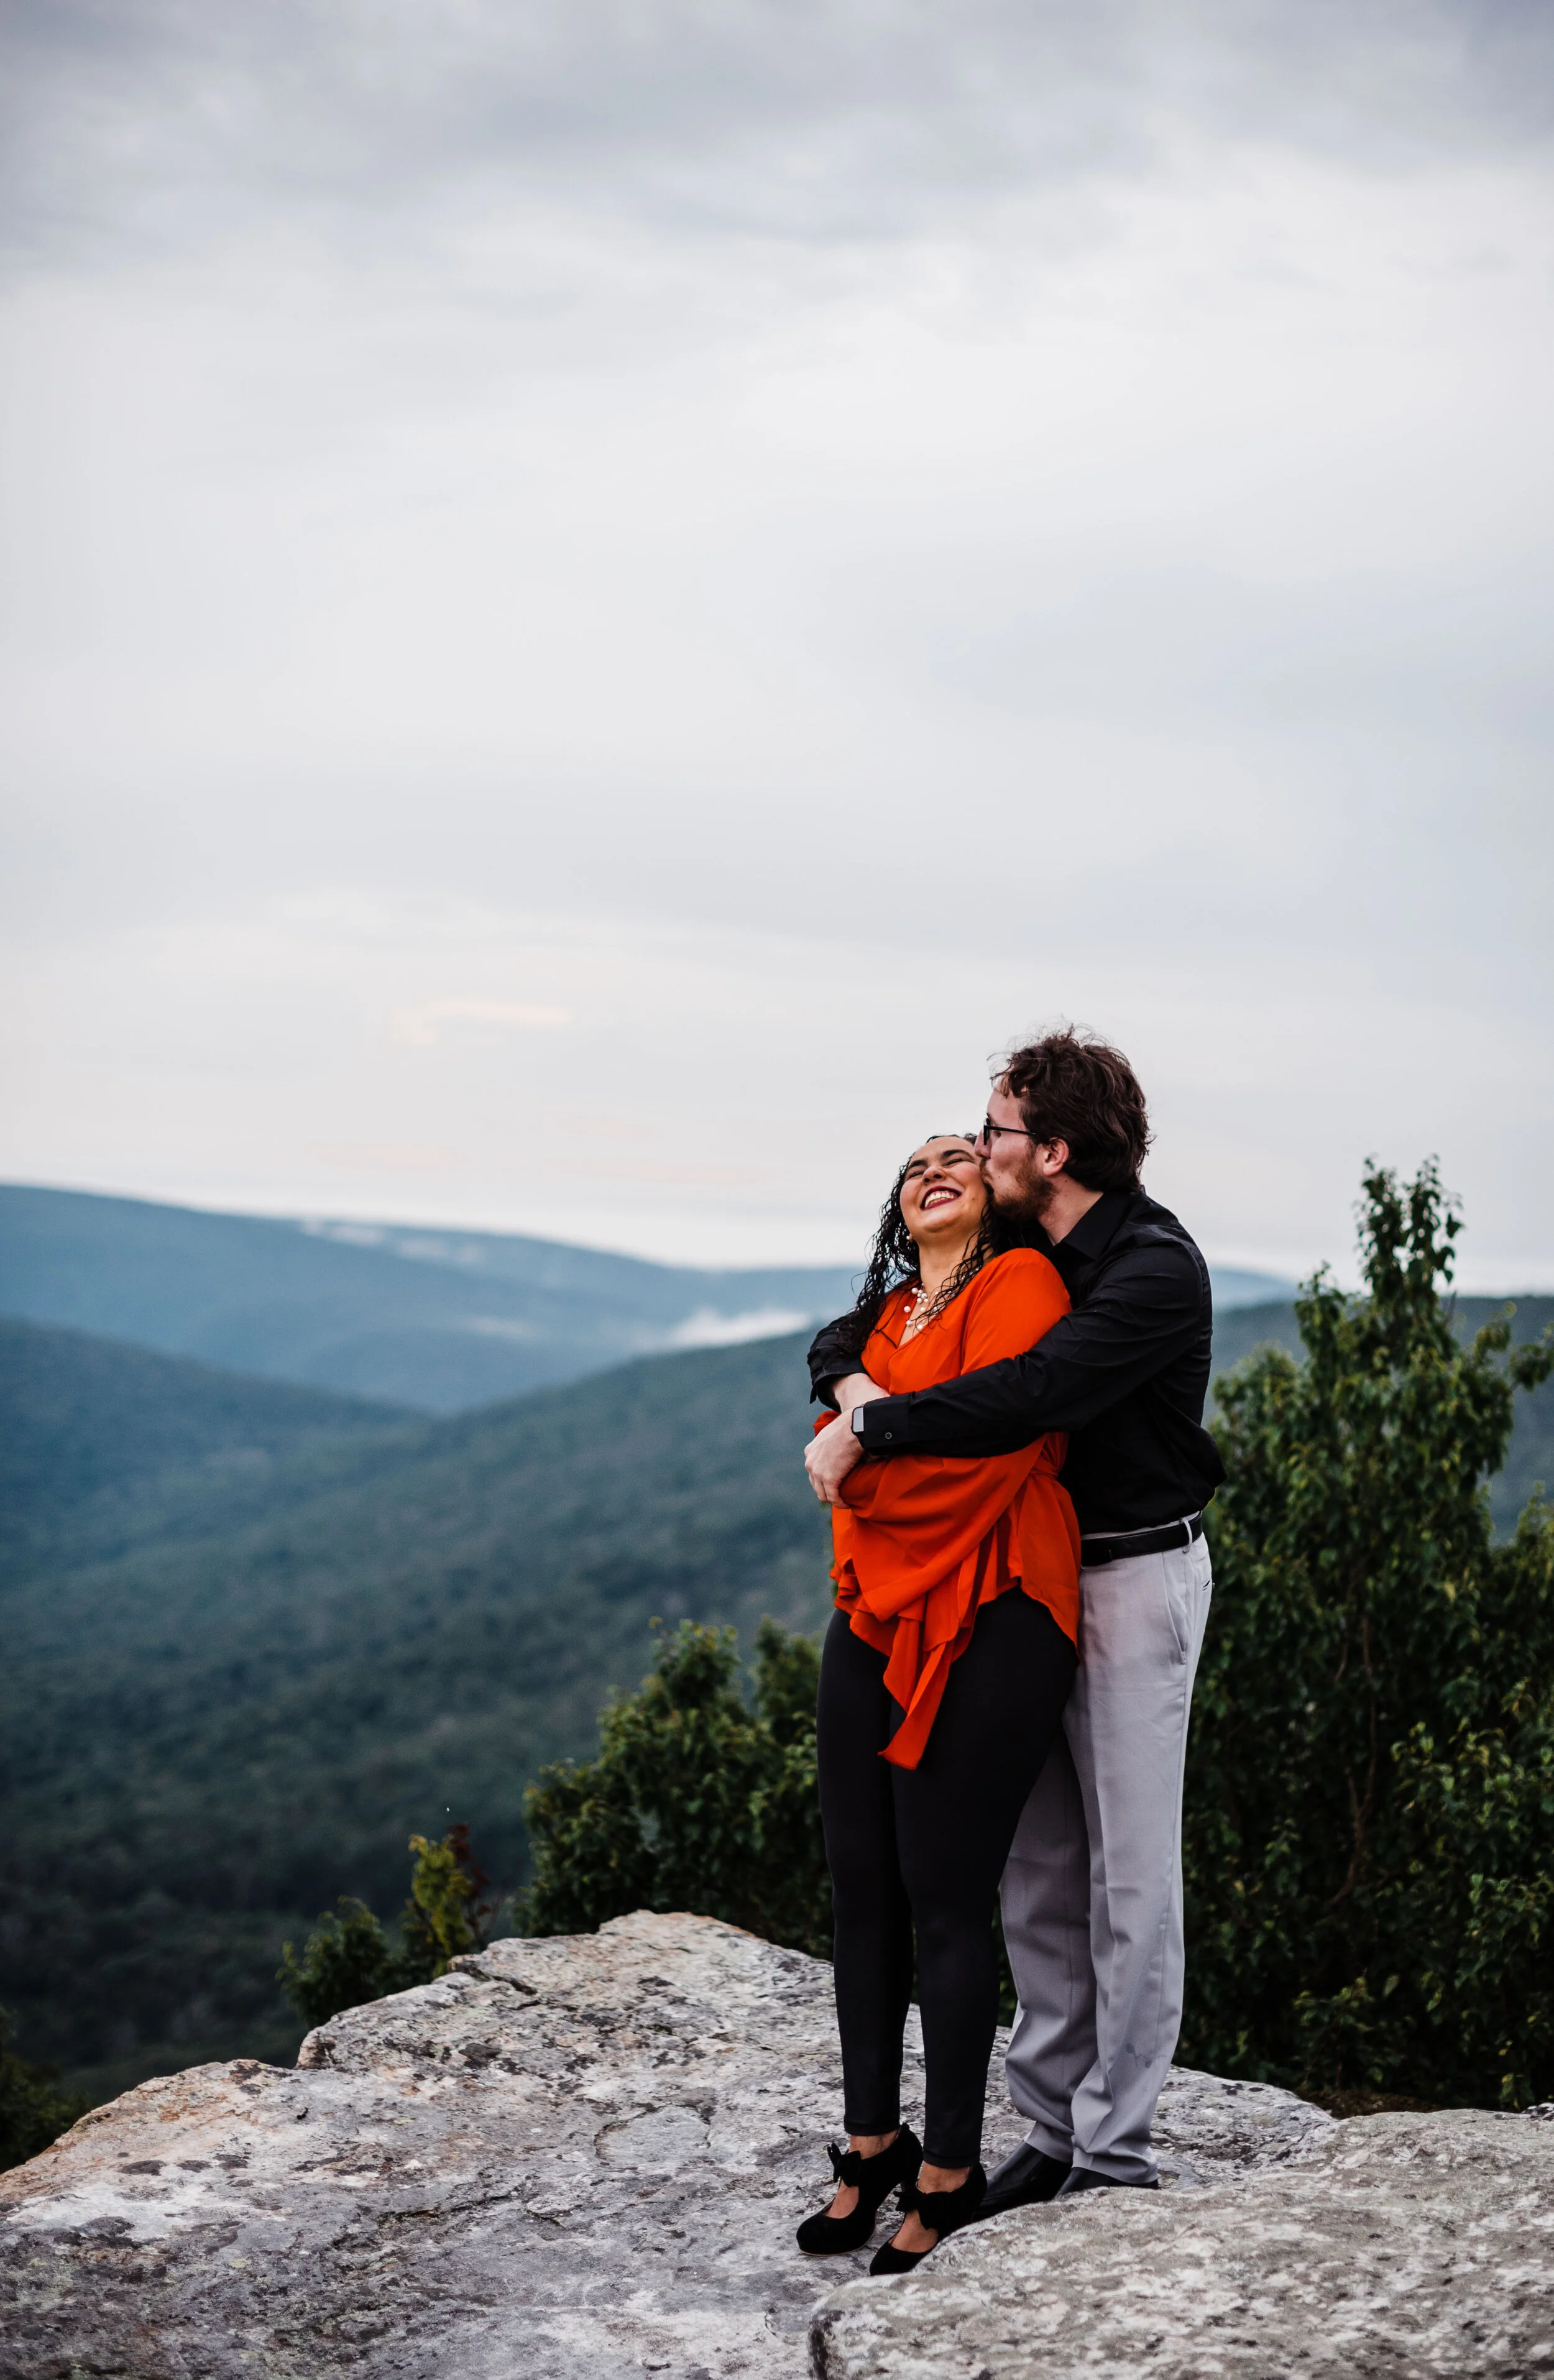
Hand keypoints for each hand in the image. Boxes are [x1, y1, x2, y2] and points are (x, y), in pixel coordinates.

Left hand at [805, 1377, 885, 1506]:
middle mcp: (810, 1461)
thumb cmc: (851, 1426)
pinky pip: (833, 1497)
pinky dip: (840, 1503)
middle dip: (827, 1491)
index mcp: (810, 1450)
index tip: (835, 1484)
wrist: (855, 1427)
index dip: (823, 1479)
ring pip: (823, 1494)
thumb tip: (850, 1452)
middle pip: (816, 1484)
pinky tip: (847, 1504)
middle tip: (840, 1494)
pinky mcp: (829, 1478)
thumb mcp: (836, 1434)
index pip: (813, 1471)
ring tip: (844, 1501)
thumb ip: (836, 1446)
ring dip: (834, 1499)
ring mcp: (817, 1471)